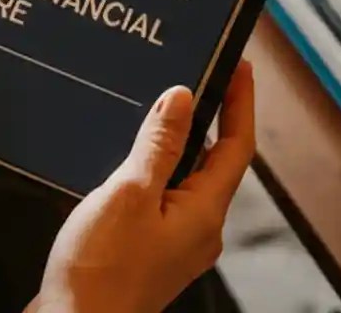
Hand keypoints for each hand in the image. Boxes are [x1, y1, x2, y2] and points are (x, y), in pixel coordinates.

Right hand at [29, 60, 256, 312]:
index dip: (241, 103)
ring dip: (175, 145)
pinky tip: (126, 161)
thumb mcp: (129, 194)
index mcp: (204, 212)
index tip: (240, 67)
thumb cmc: (99, 274)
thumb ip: (158, 145)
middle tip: (199, 77)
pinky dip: (153, 173)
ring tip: (158, 110)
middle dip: (209, 119)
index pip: (237, 146)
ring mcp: (174, 244)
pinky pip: (161, 201)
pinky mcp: (147, 253)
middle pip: (214, 162)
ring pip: (184, 180)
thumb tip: (181, 98)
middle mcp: (198, 229)